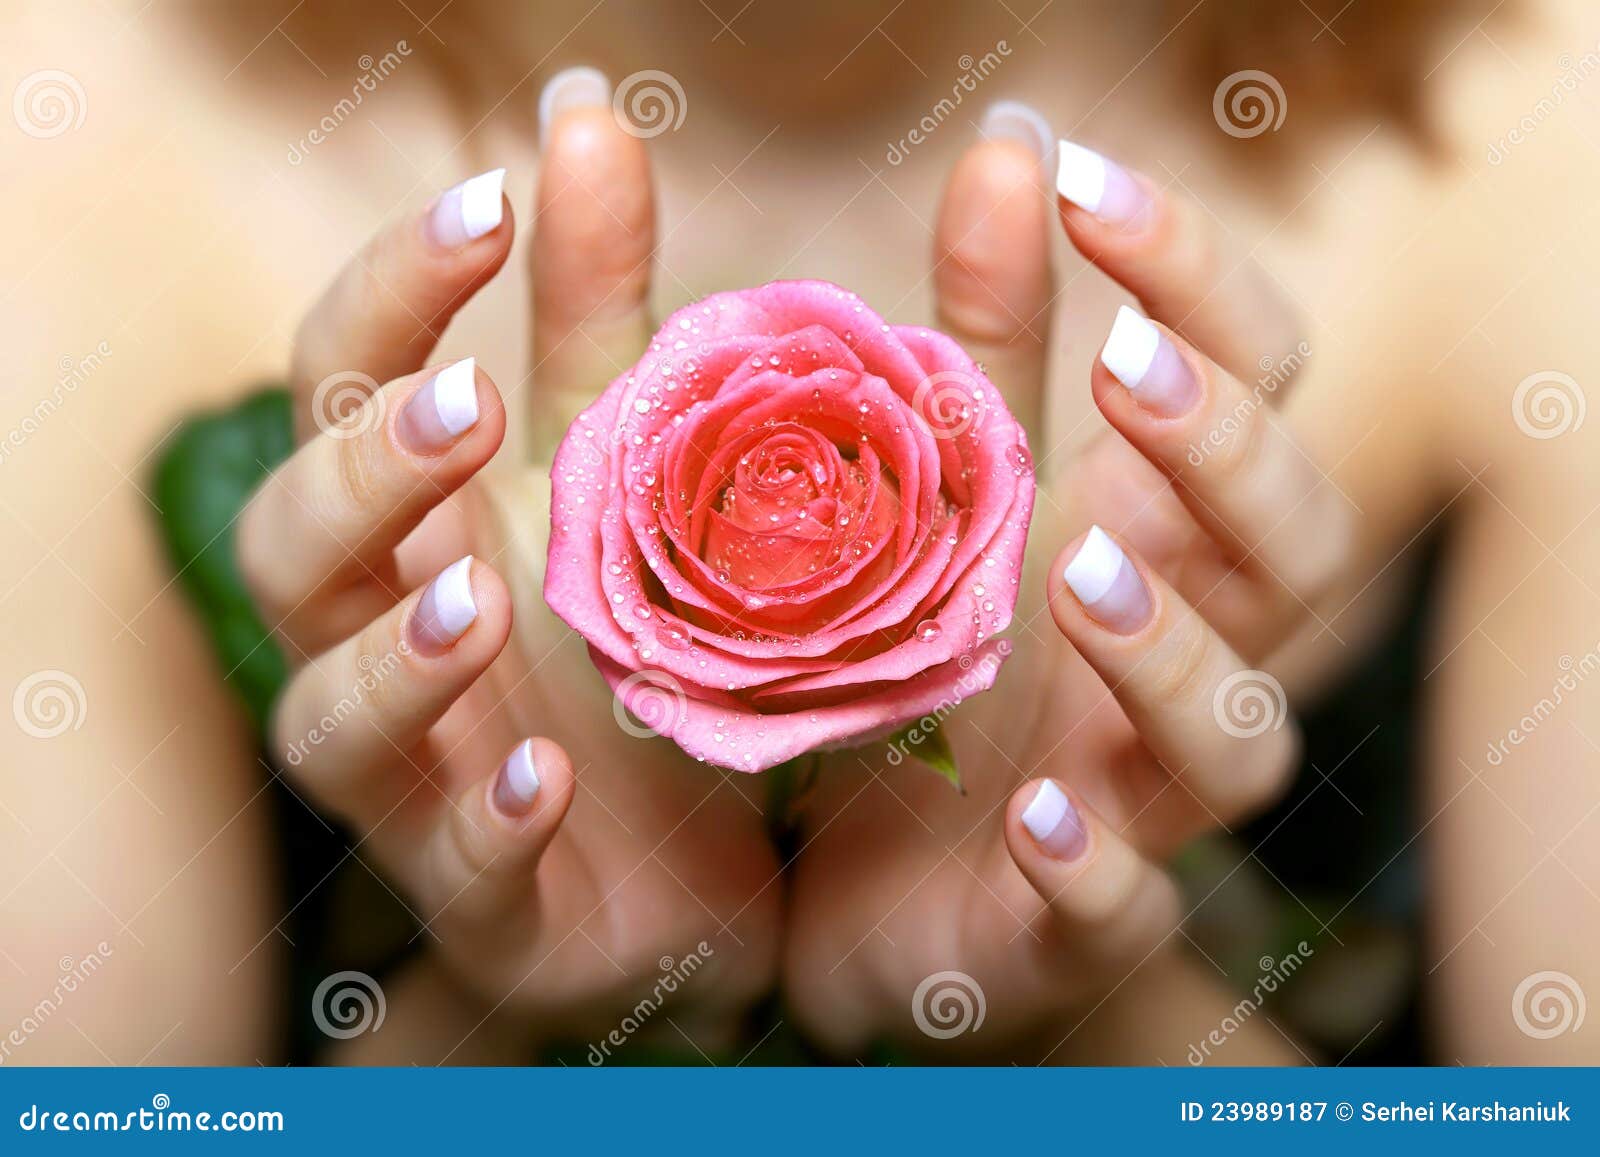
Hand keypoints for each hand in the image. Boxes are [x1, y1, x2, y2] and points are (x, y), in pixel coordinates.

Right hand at [237, 102, 781, 1053]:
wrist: (712, 864)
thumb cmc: (645, 652)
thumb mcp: (636, 468)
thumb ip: (605, 305)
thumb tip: (580, 110)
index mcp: (424, 524)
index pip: (340, 389)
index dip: (386, 294)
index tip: (486, 201)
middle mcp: (393, 642)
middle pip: (292, 548)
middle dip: (362, 473)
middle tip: (470, 404)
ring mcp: (428, 781)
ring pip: (330, 721)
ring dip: (392, 658)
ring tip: (479, 596)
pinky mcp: (496, 897)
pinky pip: (457, 868)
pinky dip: (487, 821)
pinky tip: (546, 778)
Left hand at [785, 126, 1349, 1057]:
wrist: (848, 888)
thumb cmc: (918, 670)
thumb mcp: (934, 496)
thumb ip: (976, 339)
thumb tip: (1015, 143)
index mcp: (1149, 525)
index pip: (1248, 382)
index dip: (1201, 281)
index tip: (1084, 181)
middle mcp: (1172, 650)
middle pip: (1295, 541)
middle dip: (1225, 451)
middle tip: (1121, 376)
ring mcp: (1132, 793)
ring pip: (1236, 734)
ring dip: (1177, 651)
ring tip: (1080, 575)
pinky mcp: (1065, 917)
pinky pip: (1123, 904)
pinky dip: (1095, 862)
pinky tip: (1037, 816)